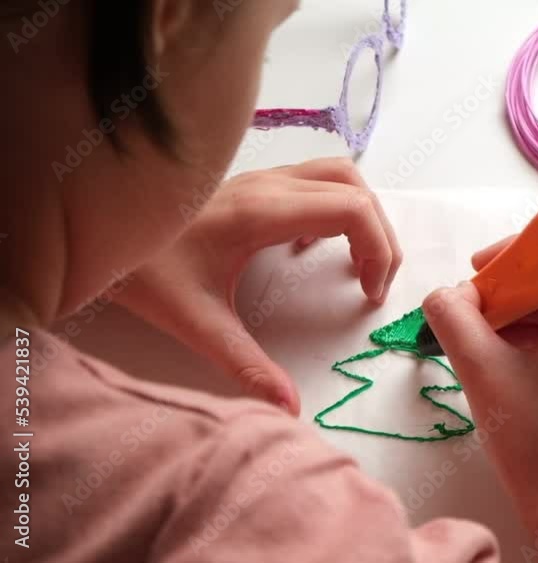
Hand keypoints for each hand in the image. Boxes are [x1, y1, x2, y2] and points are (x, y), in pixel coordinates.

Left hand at [119, 158, 402, 415]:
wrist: (95, 231)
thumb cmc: (142, 272)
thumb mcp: (195, 322)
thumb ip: (246, 365)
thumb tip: (289, 409)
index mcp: (262, 212)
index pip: (353, 209)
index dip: (378, 250)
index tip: (367, 294)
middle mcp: (267, 185)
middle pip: (356, 187)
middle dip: (381, 234)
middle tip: (372, 283)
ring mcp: (259, 178)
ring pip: (338, 174)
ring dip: (362, 213)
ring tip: (357, 261)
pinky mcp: (250, 184)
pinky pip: (313, 180)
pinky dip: (333, 207)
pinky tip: (311, 248)